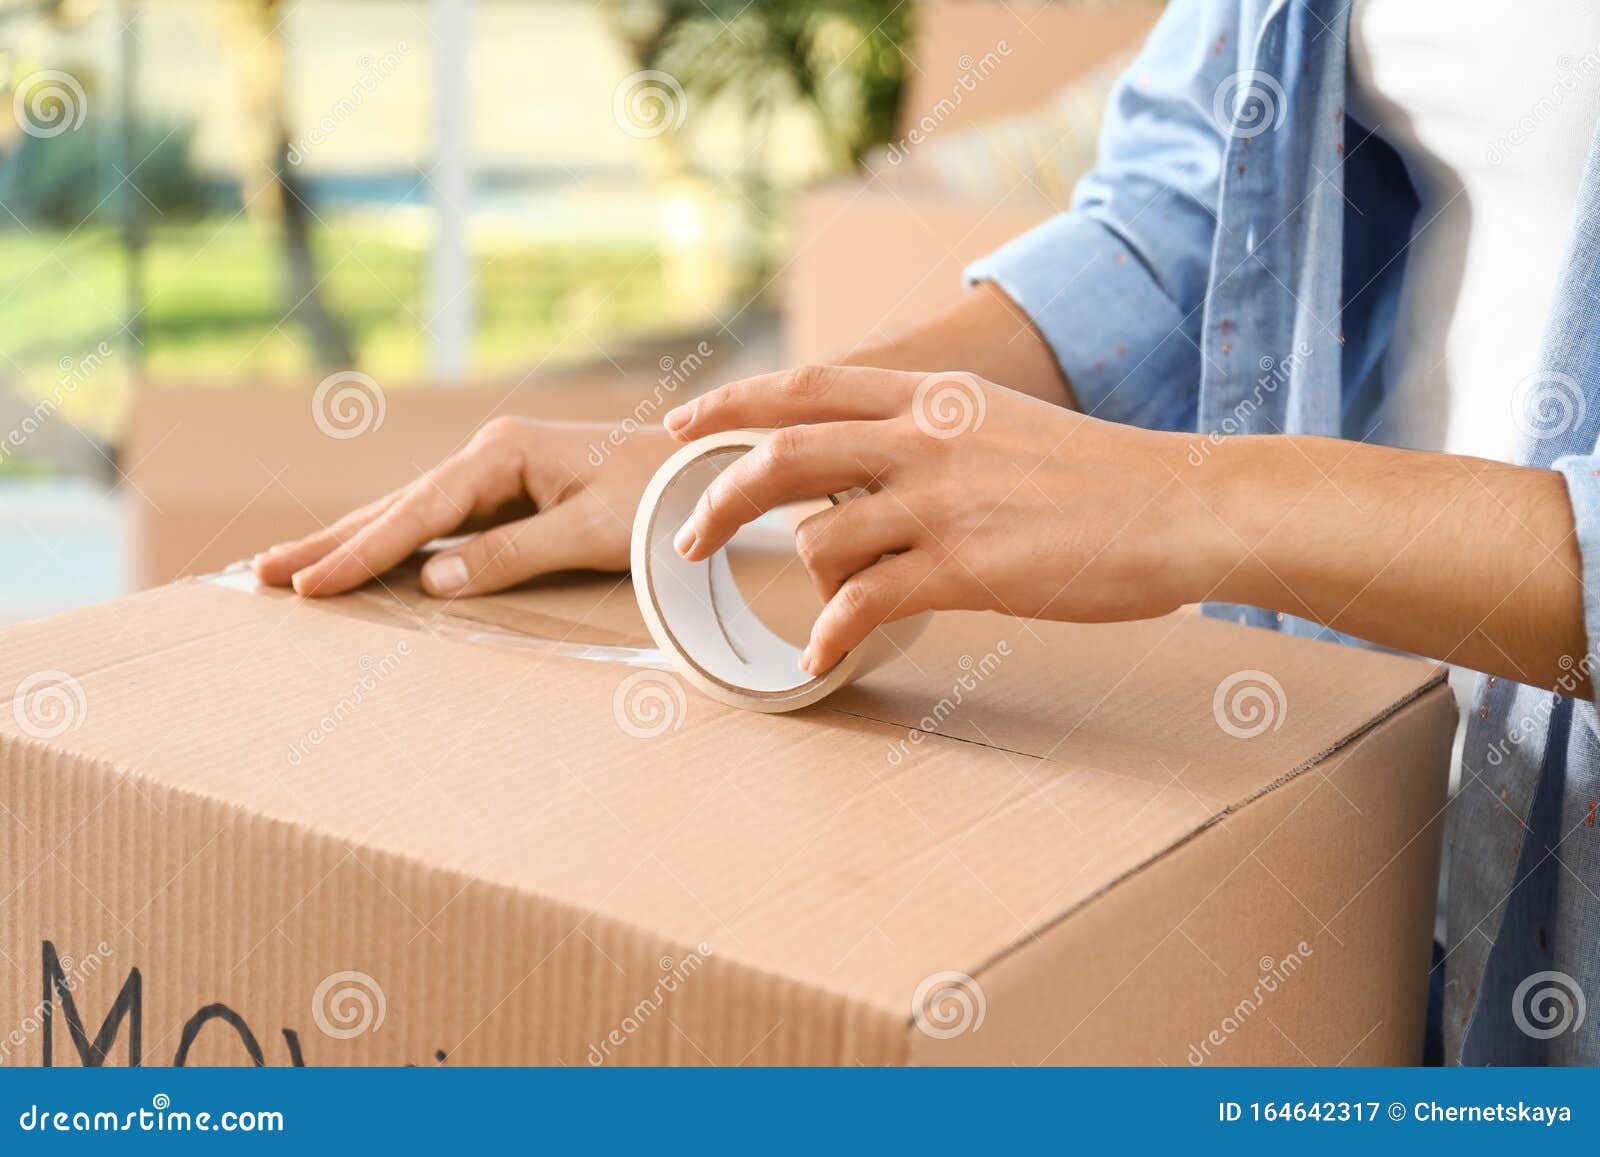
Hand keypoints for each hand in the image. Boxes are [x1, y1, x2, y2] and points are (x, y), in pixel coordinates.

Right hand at [254, 419, 675, 596]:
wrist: (705, 473)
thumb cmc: (658, 502)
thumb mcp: (590, 535)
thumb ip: (511, 556)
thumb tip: (430, 581)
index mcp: (501, 453)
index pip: (417, 513)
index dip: (361, 553)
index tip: (310, 585)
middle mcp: (489, 454)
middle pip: (397, 507)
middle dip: (331, 543)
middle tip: (261, 574)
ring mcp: (497, 471)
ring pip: (412, 515)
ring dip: (353, 543)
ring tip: (291, 568)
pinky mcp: (510, 491)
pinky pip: (441, 523)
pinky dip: (397, 543)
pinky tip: (365, 559)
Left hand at [662, 365, 1223, 674]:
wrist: (1183, 505)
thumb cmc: (1101, 475)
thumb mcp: (1002, 422)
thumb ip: (931, 431)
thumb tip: (867, 460)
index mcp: (933, 398)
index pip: (806, 385)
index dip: (732, 403)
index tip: (680, 426)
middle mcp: (925, 440)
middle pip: (783, 455)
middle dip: (719, 497)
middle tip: (686, 537)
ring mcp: (942, 504)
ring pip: (818, 539)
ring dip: (804, 582)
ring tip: (826, 610)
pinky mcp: (965, 569)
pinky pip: (863, 605)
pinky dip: (827, 634)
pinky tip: (818, 655)